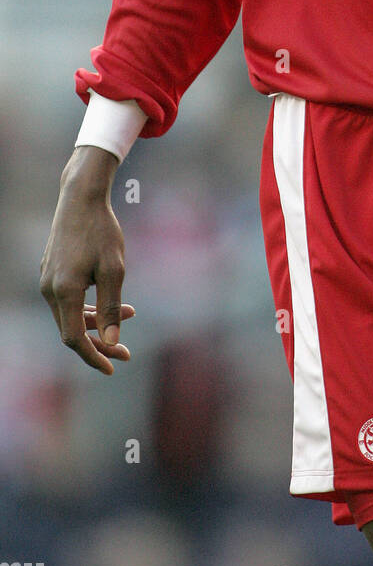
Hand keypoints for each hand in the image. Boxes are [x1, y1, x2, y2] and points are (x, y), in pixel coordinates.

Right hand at [40, 145, 134, 373]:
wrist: (81, 197)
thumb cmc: (101, 231)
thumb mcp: (114, 269)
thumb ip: (111, 306)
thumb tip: (112, 340)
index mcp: (63, 292)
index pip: (74, 339)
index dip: (94, 356)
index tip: (114, 367)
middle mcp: (50, 289)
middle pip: (71, 329)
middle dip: (99, 342)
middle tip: (127, 352)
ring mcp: (48, 280)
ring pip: (69, 314)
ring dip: (96, 321)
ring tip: (130, 313)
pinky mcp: (51, 271)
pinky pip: (67, 299)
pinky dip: (88, 305)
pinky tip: (111, 299)